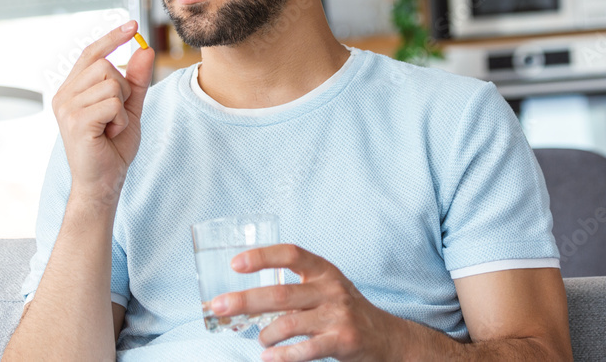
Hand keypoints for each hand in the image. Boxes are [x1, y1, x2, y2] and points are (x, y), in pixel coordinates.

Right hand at [51, 20, 154, 205]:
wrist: (103, 183)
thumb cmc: (112, 147)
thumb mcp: (130, 108)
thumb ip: (137, 80)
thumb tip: (145, 49)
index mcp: (72, 89)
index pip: (91, 53)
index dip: (112, 38)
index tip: (132, 24)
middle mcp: (63, 95)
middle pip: (106, 66)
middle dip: (124, 88)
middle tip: (118, 114)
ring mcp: (66, 108)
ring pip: (112, 83)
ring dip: (123, 107)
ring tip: (112, 127)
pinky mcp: (76, 121)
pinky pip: (113, 103)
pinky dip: (121, 119)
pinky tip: (110, 134)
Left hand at [208, 244, 392, 361]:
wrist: (387, 336)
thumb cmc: (345, 309)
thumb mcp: (326, 287)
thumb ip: (295, 286)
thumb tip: (246, 297)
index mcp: (324, 270)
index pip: (291, 254)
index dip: (262, 256)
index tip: (235, 264)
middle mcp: (331, 289)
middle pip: (281, 294)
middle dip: (245, 300)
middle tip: (218, 306)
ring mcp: (337, 315)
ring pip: (289, 323)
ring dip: (265, 334)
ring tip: (260, 340)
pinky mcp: (342, 340)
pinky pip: (305, 350)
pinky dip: (283, 356)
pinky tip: (269, 359)